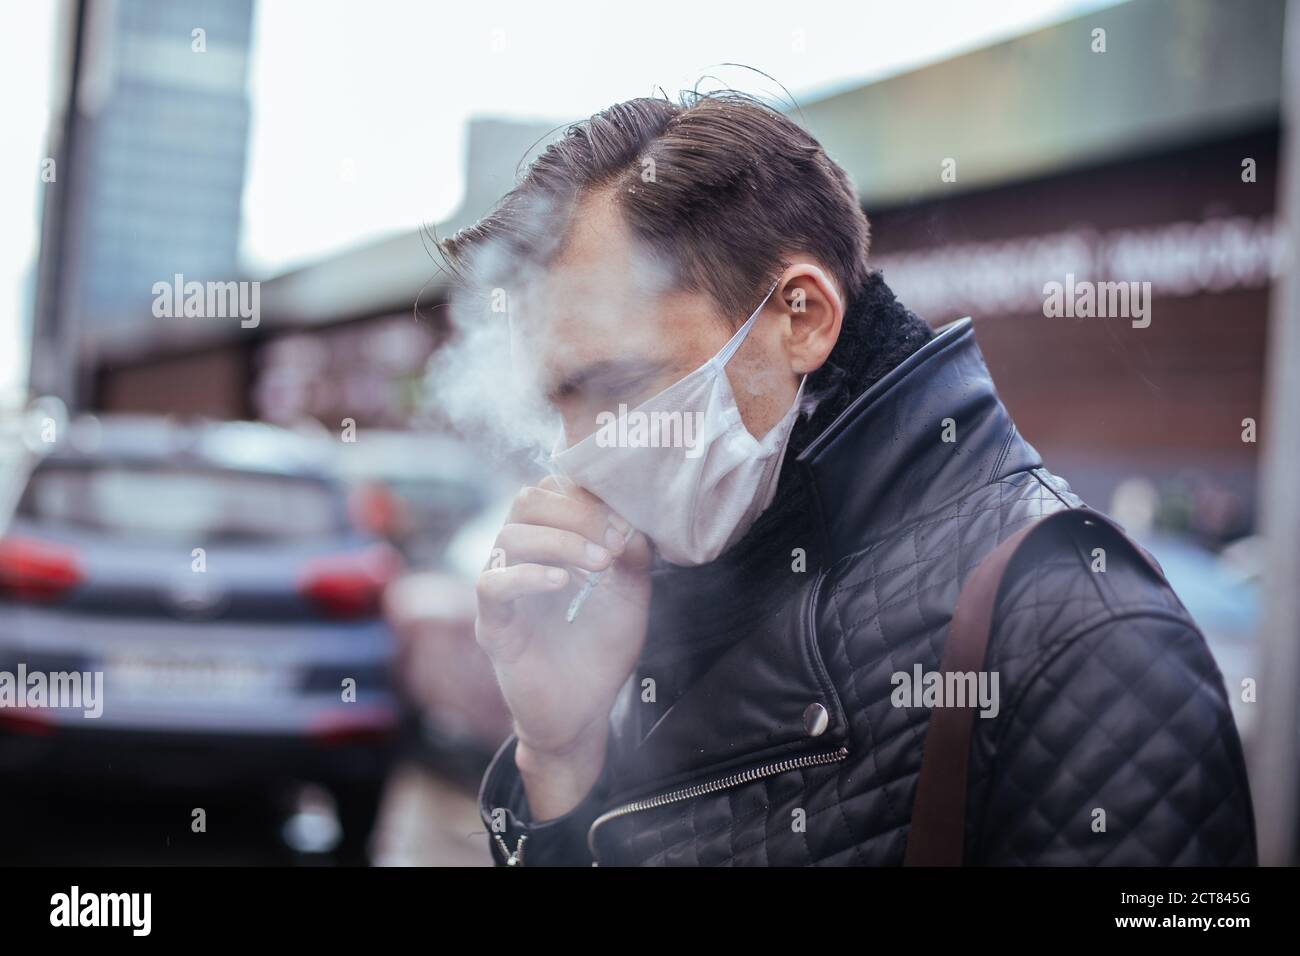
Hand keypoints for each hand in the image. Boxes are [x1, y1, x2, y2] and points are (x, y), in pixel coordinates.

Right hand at [475, 474, 651, 818]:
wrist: (584, 710)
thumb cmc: (601, 645)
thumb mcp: (630, 592)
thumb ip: (632, 554)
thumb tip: (631, 522)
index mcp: (550, 540)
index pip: (554, 489)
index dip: (589, 497)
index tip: (625, 523)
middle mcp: (520, 556)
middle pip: (528, 501)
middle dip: (576, 513)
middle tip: (613, 542)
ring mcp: (502, 588)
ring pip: (509, 536)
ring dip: (561, 542)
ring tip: (599, 565)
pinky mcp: (492, 625)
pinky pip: (492, 585)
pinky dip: (526, 576)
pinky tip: (562, 583)